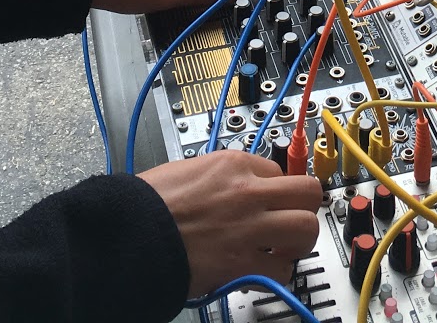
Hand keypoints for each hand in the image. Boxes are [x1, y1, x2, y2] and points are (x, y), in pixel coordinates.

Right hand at [139, 151, 322, 295]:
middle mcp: (247, 191)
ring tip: (285, 247)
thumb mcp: (188, 170)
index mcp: (232, 163)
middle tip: (293, 219)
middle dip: (304, 207)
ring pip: (306, 228)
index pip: (278, 169)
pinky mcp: (243, 263)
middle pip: (308, 191)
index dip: (276, 188)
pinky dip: (277, 272)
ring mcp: (249, 227)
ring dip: (300, 240)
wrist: (128, 235)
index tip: (272, 200)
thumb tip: (234, 187)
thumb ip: (221, 176)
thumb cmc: (145, 204)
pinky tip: (263, 270)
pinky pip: (283, 269)